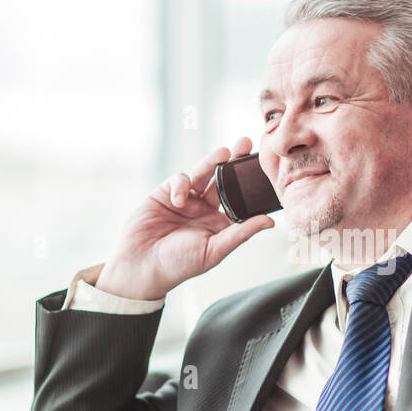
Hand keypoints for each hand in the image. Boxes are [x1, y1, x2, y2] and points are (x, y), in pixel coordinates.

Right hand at [96, 136, 274, 299]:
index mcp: (220, 223)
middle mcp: (205, 209)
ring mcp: (187, 199)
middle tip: (246, 144)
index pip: (240, 198)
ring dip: (213, 161)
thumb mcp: (214, 250)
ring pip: (203, 173)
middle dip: (234, 162)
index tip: (262, 169)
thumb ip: (241, 233)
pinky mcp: (166, 193)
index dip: (249, 183)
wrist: (141, 266)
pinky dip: (181, 185)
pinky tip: (179, 200)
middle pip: (224, 180)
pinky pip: (180, 180)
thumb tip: (271, 222)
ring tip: (224, 152)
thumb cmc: (178, 265)